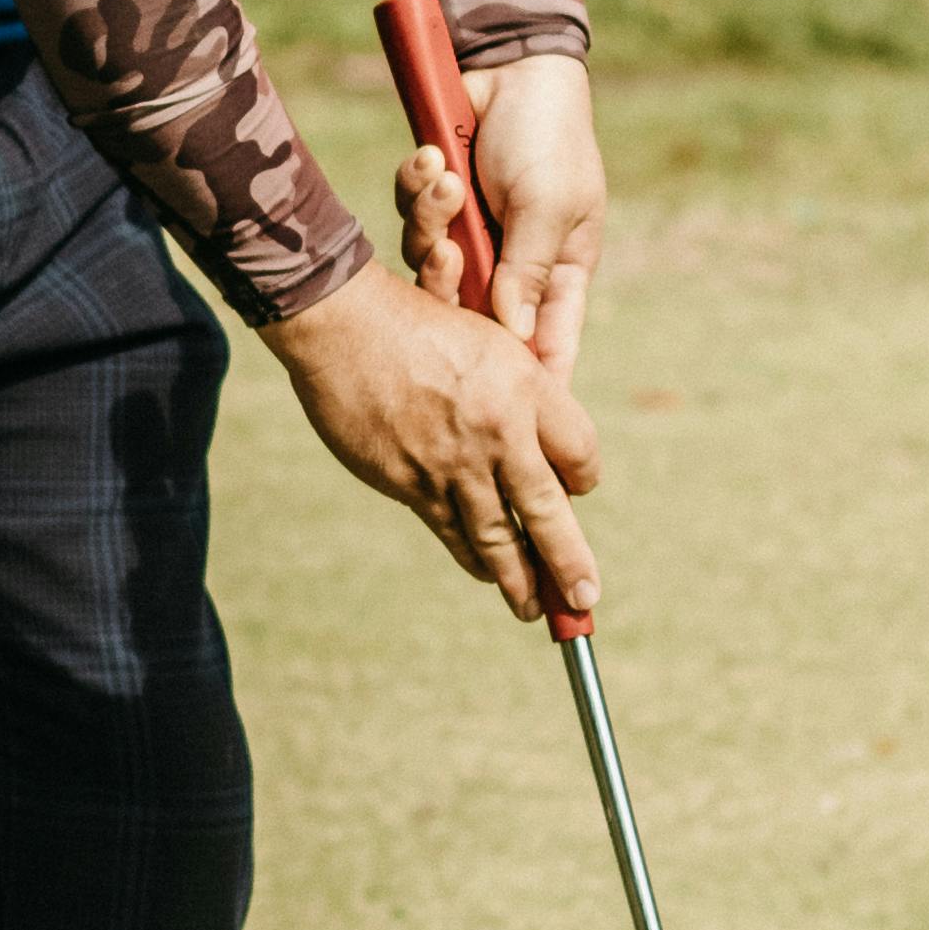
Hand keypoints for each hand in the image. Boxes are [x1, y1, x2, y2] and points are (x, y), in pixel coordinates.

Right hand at [264, 257, 600, 623]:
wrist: (345, 324)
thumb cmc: (417, 321)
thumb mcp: (488, 339)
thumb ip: (520, 389)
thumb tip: (540, 442)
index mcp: (527, 386)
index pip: (580, 452)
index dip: (583, 477)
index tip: (578, 490)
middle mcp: (498, 430)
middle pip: (548, 512)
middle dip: (569, 562)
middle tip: (584, 597)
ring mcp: (452, 462)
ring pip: (496, 536)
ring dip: (518, 578)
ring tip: (532, 608)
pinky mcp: (409, 482)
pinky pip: (450, 530)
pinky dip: (471, 556)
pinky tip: (485, 573)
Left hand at [396, 47, 603, 378]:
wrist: (509, 63)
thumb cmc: (547, 134)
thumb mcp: (546, 206)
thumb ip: (525, 274)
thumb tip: (511, 341)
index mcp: (557, 272)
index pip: (545, 346)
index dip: (526, 385)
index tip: (502, 414)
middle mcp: (511, 262)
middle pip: (468, 315)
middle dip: (448, 287)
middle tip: (447, 255)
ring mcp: (472, 234)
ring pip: (428, 266)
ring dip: (429, 222)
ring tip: (446, 181)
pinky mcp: (437, 204)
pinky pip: (409, 218)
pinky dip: (416, 188)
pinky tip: (431, 155)